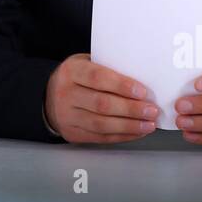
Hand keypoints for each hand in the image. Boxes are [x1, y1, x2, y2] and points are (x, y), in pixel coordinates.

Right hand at [44, 53, 159, 143]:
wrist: (50, 98)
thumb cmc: (77, 78)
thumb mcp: (85, 63)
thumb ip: (107, 68)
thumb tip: (143, 76)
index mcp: (71, 71)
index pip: (97, 78)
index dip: (121, 85)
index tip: (143, 92)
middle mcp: (66, 94)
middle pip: (102, 104)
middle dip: (131, 109)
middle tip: (151, 110)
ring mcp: (67, 116)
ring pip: (102, 124)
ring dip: (129, 126)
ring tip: (149, 124)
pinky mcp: (73, 133)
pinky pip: (101, 137)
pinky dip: (122, 136)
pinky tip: (137, 132)